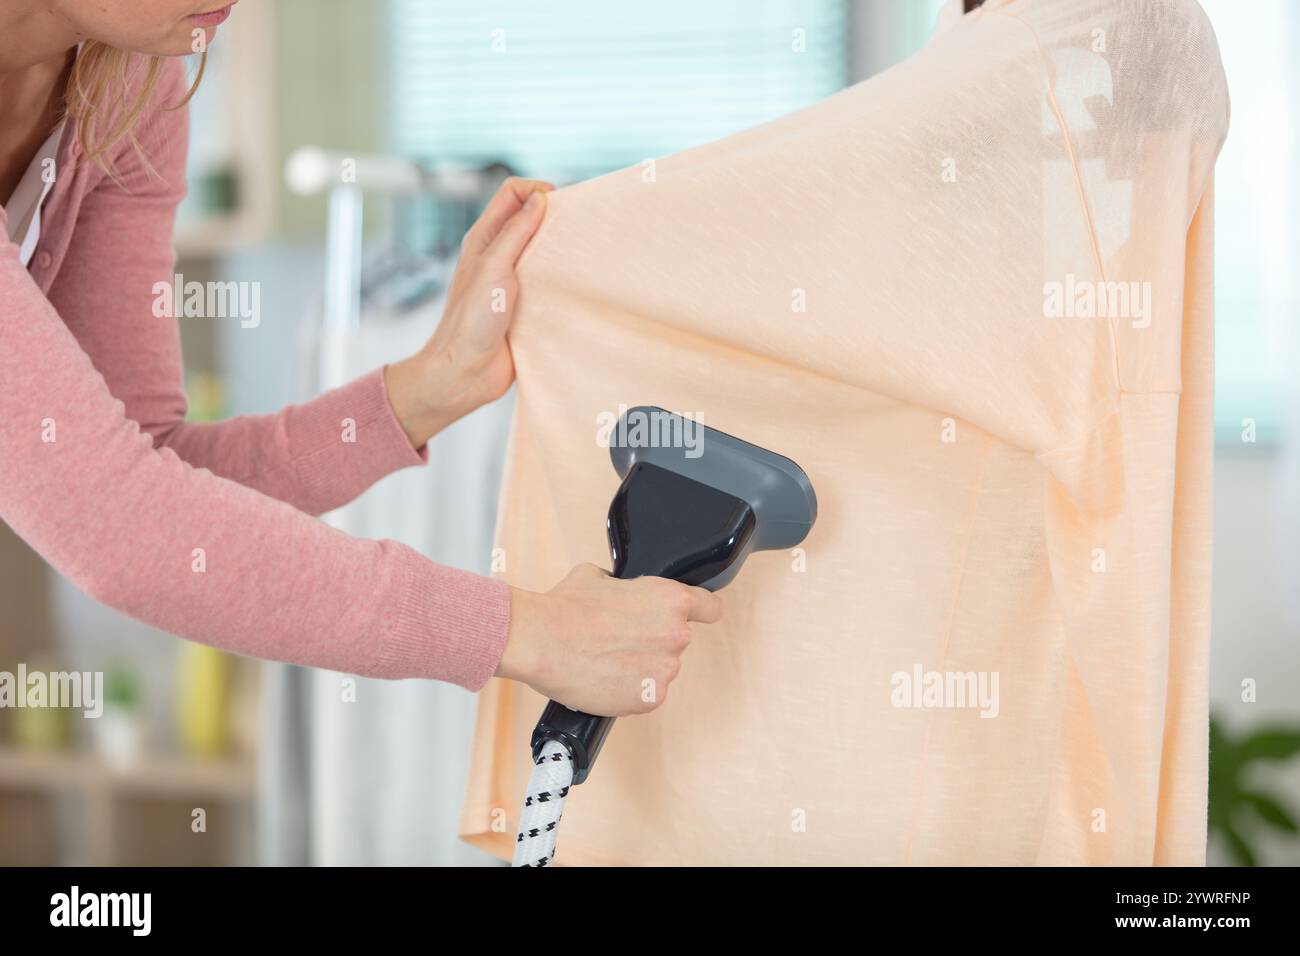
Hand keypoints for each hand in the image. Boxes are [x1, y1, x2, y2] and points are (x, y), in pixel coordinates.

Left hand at [384, 177, 553, 447]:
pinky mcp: (527, 306)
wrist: (464, 374)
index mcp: (484, 239)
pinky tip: (575, 287)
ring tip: (580, 256)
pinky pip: (550, 284)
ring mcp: (513, 281)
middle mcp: (499, 256)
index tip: (561, 205)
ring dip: (562, 251)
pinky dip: (564, 281)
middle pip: (531, 220)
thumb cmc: (469, 322)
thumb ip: (516, 233)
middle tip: (578, 228)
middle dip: (556, 217)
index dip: (537, 190)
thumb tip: (540, 198)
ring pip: (544, 252)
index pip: (512, 194)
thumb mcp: (494, 269)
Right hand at [497, 564, 724, 716]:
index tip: (695, 616)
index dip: (700, 611)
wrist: (541, 641)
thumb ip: (624, 585)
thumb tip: (620, 588)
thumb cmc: (566, 607)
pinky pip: (647, 694)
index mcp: (671, 599)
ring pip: (660, 670)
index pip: (710, 608)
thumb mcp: (598, 576)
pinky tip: (605, 678)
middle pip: (676, 641)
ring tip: (606, 659)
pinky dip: (629, 690)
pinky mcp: (649, 699)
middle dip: (653, 641)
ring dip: (641, 668)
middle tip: (619, 639)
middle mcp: (676, 635)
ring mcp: (665, 670)